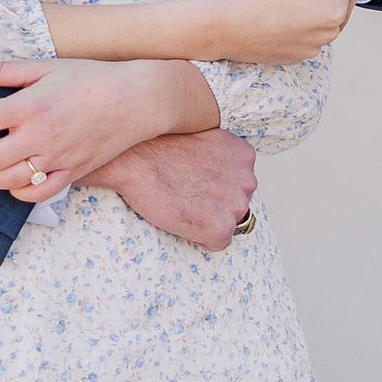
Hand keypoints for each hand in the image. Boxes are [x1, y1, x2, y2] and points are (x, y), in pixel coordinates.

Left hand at [0, 56, 214, 199]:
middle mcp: (40, 136)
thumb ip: (2, 71)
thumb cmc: (90, 78)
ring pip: (6, 182)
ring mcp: (56, 158)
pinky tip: (7, 182)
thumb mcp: (45, 66)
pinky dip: (15, 192)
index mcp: (30, 105)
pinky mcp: (71, 173)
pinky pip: (36, 194)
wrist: (138, 99)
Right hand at [89, 130, 257, 251]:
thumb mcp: (200, 138)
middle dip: (213, 203)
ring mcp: (236, 205)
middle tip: (184, 193)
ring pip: (227, 223)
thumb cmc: (158, 147)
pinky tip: (181, 217)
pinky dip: (198, 236)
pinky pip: (216, 243)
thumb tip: (212, 171)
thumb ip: (217, 155)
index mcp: (243, 155)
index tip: (192, 181)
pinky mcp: (221, 227)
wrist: (135, 159)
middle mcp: (247, 179)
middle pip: (235, 204)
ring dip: (206, 219)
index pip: (237, 183)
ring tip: (181, 203)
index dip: (211, 187)